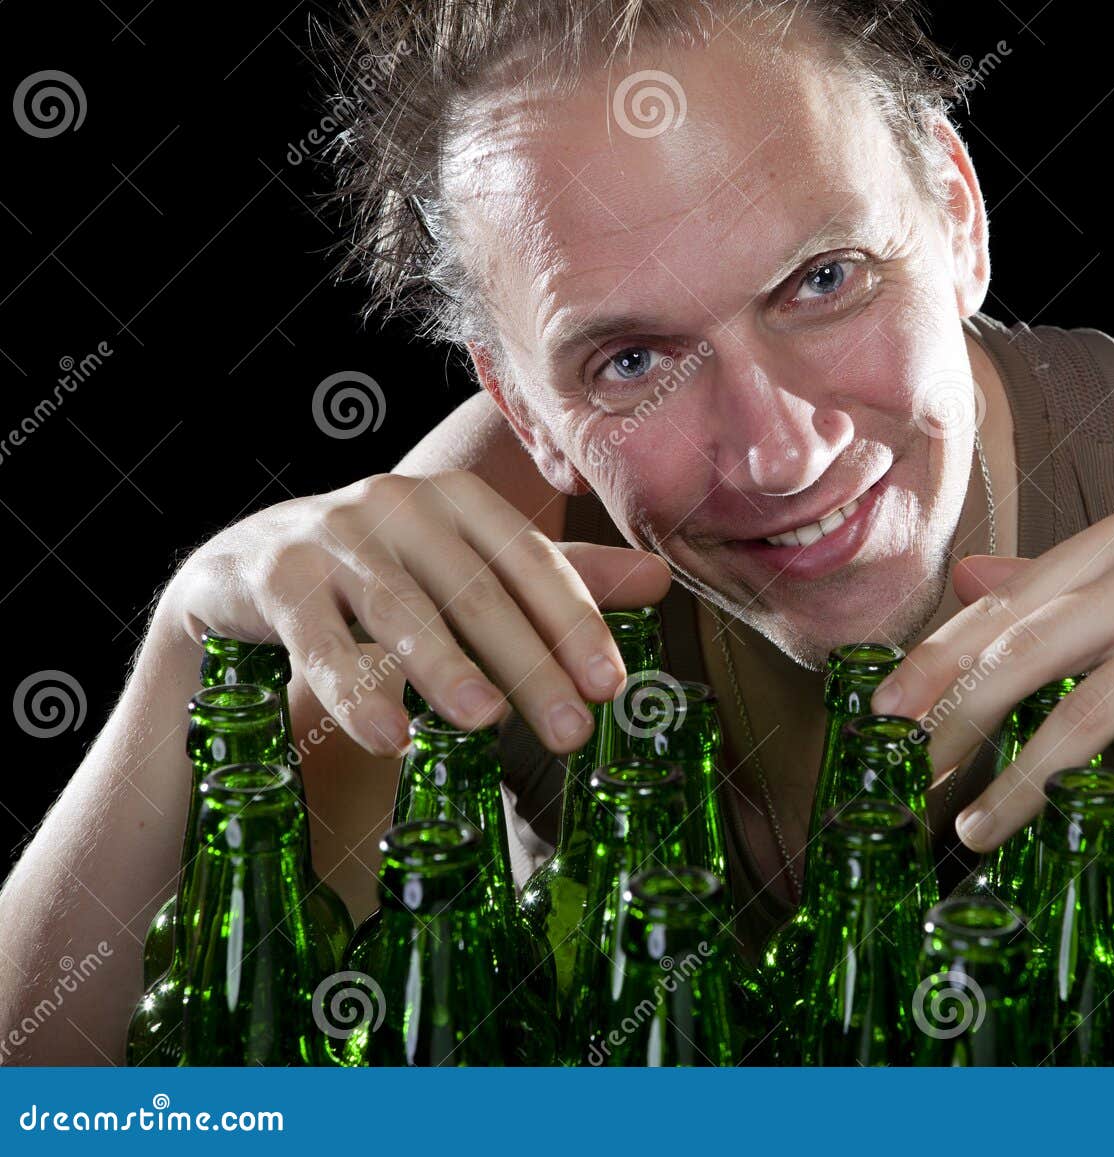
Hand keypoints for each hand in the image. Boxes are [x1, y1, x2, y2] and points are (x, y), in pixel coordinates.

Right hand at [165, 470, 670, 755]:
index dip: (575, 622)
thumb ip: (556, 580)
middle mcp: (398, 504)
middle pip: (476, 591)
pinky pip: (319, 641)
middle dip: (528, 663)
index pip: (531, 561)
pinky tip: (389, 737)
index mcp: (457, 500)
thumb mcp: (469, 571)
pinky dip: (355, 691)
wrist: (247, 573)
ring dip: (445, 668)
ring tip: (486, 722)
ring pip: (401, 610)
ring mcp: (331, 537)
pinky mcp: (273, 578)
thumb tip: (661, 580)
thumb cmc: (382, 576)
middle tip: (570, 732)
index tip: (611, 686)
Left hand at [870, 511, 1113, 848]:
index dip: (932, 666)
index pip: (1001, 610)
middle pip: (1030, 656)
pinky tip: (1093, 836)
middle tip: (908, 785)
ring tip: (976, 833)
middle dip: (959, 725)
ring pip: (1096, 712)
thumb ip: (1057, 584)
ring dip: (1029, 781)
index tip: (877, 721)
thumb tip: (963, 579)